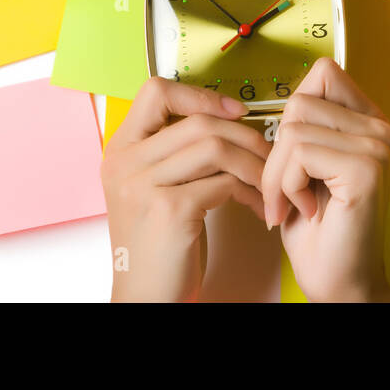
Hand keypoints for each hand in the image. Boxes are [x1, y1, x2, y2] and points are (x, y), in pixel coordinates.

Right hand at [102, 77, 272, 301]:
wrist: (147, 298)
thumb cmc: (161, 246)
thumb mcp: (156, 188)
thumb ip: (175, 152)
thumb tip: (229, 118)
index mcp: (120, 149)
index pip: (156, 91)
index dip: (200, 96)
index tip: (234, 114)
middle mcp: (124, 162)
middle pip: (197, 121)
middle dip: (244, 135)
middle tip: (269, 154)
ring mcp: (142, 185)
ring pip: (214, 147)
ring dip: (252, 163)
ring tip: (267, 183)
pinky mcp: (168, 209)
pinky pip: (223, 182)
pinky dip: (250, 192)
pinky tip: (258, 207)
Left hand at [264, 58, 389, 302]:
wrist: (340, 282)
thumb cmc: (319, 229)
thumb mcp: (304, 165)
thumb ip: (302, 126)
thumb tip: (275, 100)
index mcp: (368, 121)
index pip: (322, 73)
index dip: (292, 111)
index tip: (290, 156)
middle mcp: (381, 128)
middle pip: (300, 101)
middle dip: (276, 152)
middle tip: (282, 191)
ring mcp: (378, 145)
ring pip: (294, 128)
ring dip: (278, 173)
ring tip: (294, 202)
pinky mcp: (366, 168)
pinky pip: (300, 152)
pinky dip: (288, 185)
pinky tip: (308, 209)